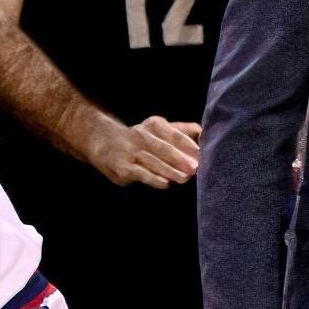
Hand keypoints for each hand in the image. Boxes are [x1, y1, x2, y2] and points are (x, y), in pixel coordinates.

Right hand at [85, 116, 200, 188]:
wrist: (104, 142)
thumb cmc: (140, 139)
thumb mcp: (159, 130)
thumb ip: (181, 131)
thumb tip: (204, 132)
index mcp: (154, 125)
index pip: (174, 134)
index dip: (188, 145)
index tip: (201, 154)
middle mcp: (141, 135)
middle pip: (164, 148)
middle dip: (181, 159)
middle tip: (195, 168)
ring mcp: (131, 152)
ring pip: (153, 162)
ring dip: (170, 171)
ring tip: (185, 178)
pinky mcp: (123, 168)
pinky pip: (141, 174)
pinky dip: (154, 179)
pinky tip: (166, 183)